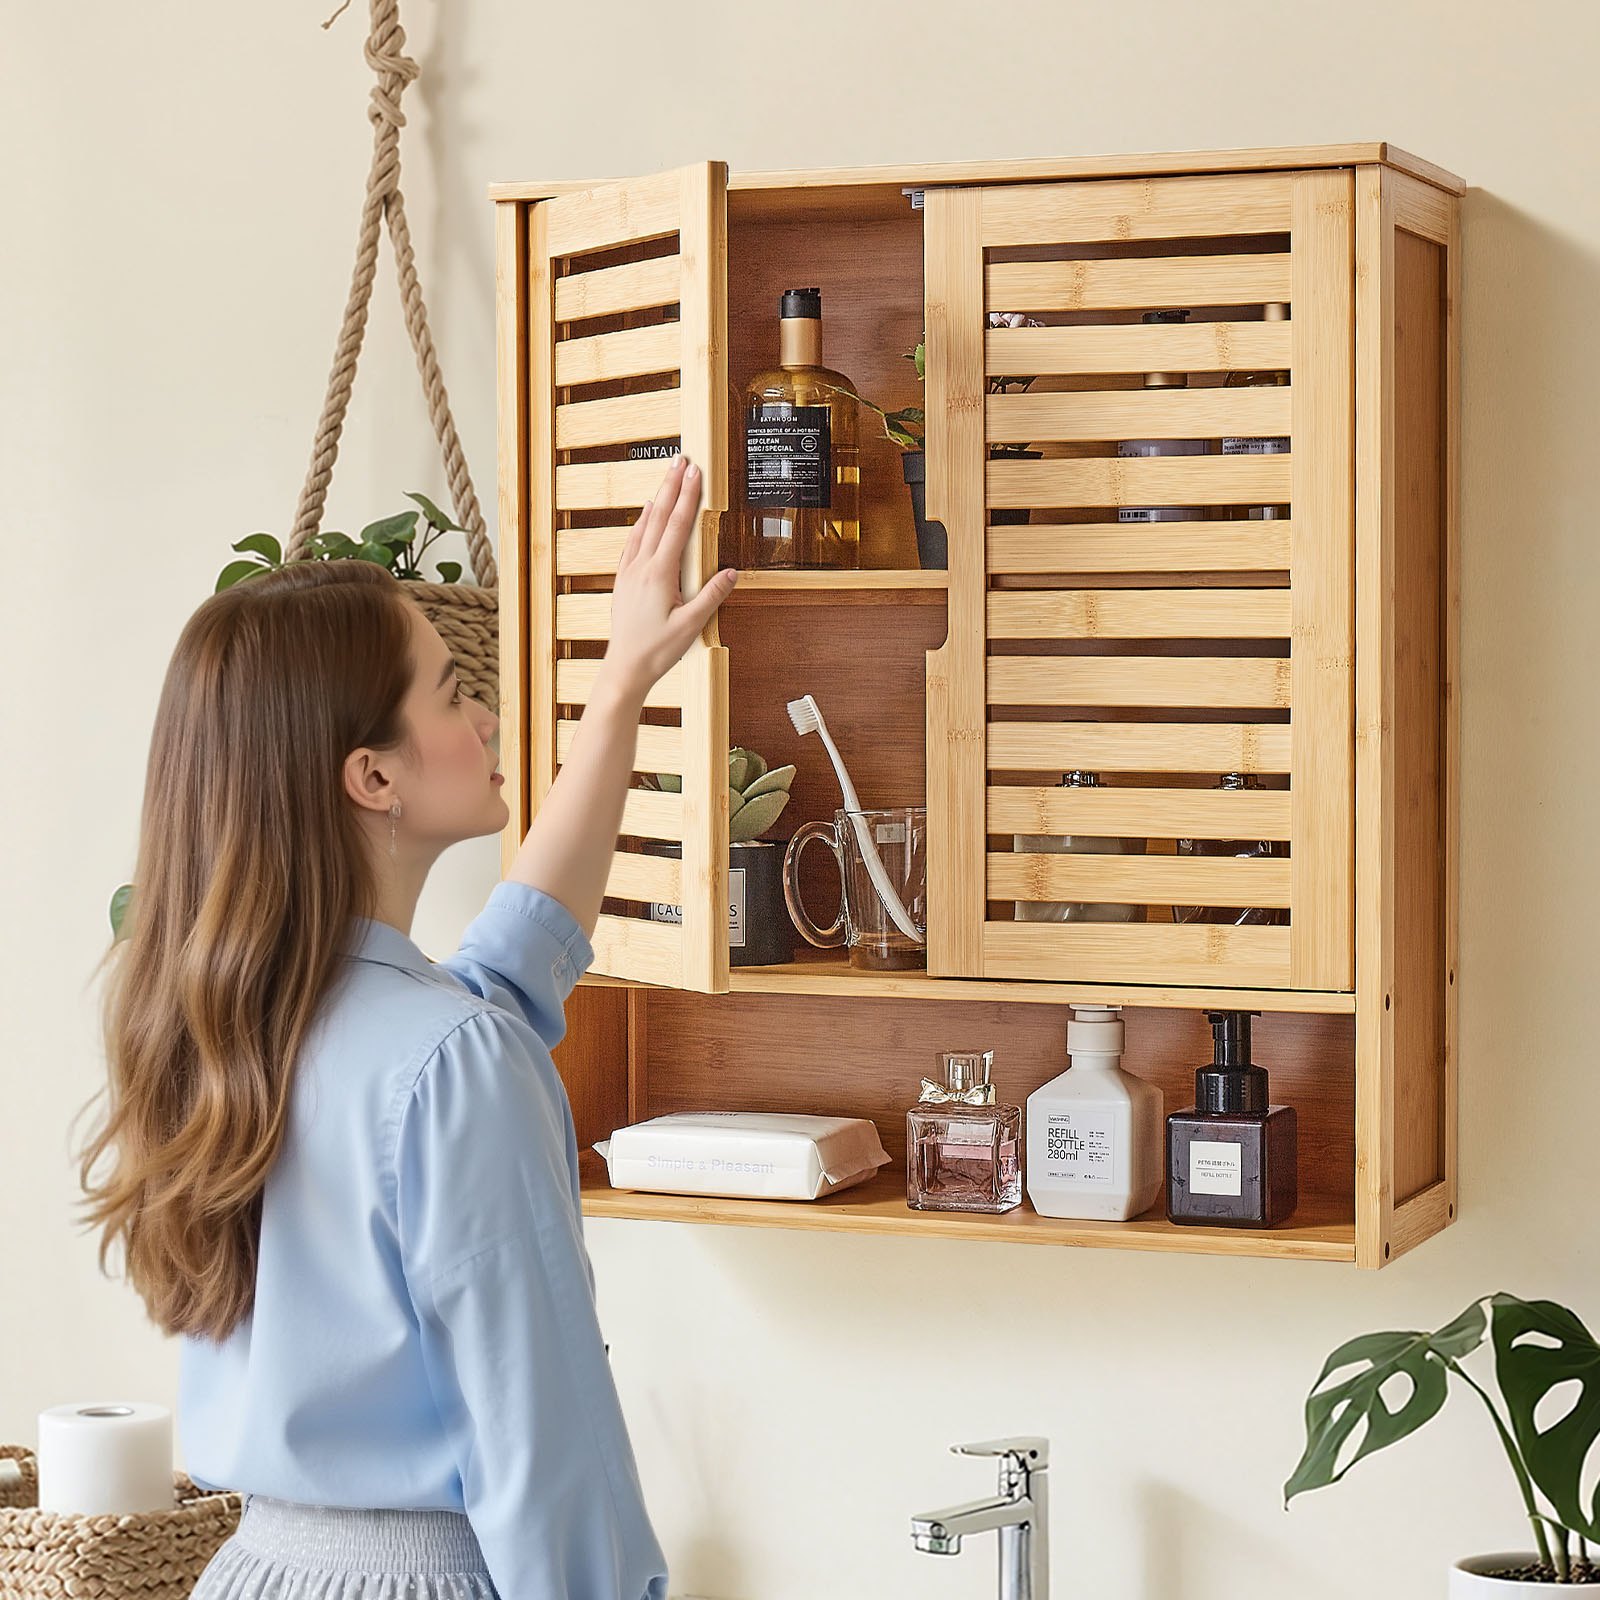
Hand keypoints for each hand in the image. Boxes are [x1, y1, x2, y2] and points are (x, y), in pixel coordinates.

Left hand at [598, 453, 736, 704]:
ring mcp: (629, 572)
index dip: (688, 497)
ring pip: (643, 526)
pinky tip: (645, 515)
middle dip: (672, 486)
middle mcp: (641, 567)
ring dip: (657, 500)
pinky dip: (641, 523)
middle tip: (681, 460)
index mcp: (659, 574)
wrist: (624, 667)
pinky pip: (632, 542)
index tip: (695, 473)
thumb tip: (731, 572)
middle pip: (659, 517)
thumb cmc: (656, 651)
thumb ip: (711, 596)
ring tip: (666, 478)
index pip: (677, 526)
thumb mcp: (690, 626)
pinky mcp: (623, 580)